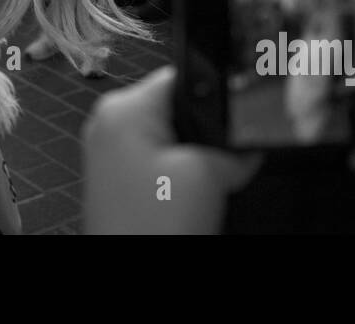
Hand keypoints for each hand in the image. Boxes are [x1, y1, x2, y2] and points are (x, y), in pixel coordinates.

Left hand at [83, 67, 261, 233]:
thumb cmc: (151, 229)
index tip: (236, 114)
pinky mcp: (117, 179)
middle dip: (204, 132)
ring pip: (170, 137)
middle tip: (218, 161)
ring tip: (201, 184)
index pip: (180, 76)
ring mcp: (108, 152)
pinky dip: (177, 176)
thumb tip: (246, 145)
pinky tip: (185, 199)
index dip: (215, 94)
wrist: (129, 279)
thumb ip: (232, 148)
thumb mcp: (207, 174)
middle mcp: (108, 123)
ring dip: (193, 157)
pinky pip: (157, 162)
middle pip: (176, 107)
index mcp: (123, 107)